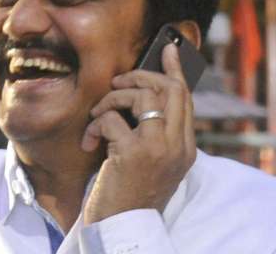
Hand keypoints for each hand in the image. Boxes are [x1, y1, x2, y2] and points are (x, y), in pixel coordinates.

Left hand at [80, 42, 196, 223]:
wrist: (123, 226)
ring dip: (112, 99)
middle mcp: (178, 146)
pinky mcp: (133, 153)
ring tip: (99, 117)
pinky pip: (112, 118)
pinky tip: (90, 143)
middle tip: (118, 82)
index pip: (185, 98)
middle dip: (140, 76)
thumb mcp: (152, 161)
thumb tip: (141, 94)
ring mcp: (158, 149)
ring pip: (141, 96)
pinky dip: (95, 125)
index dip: (175, 70)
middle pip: (169, 90)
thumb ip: (155, 132)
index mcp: (185, 148)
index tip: (168, 48)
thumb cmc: (130, 192)